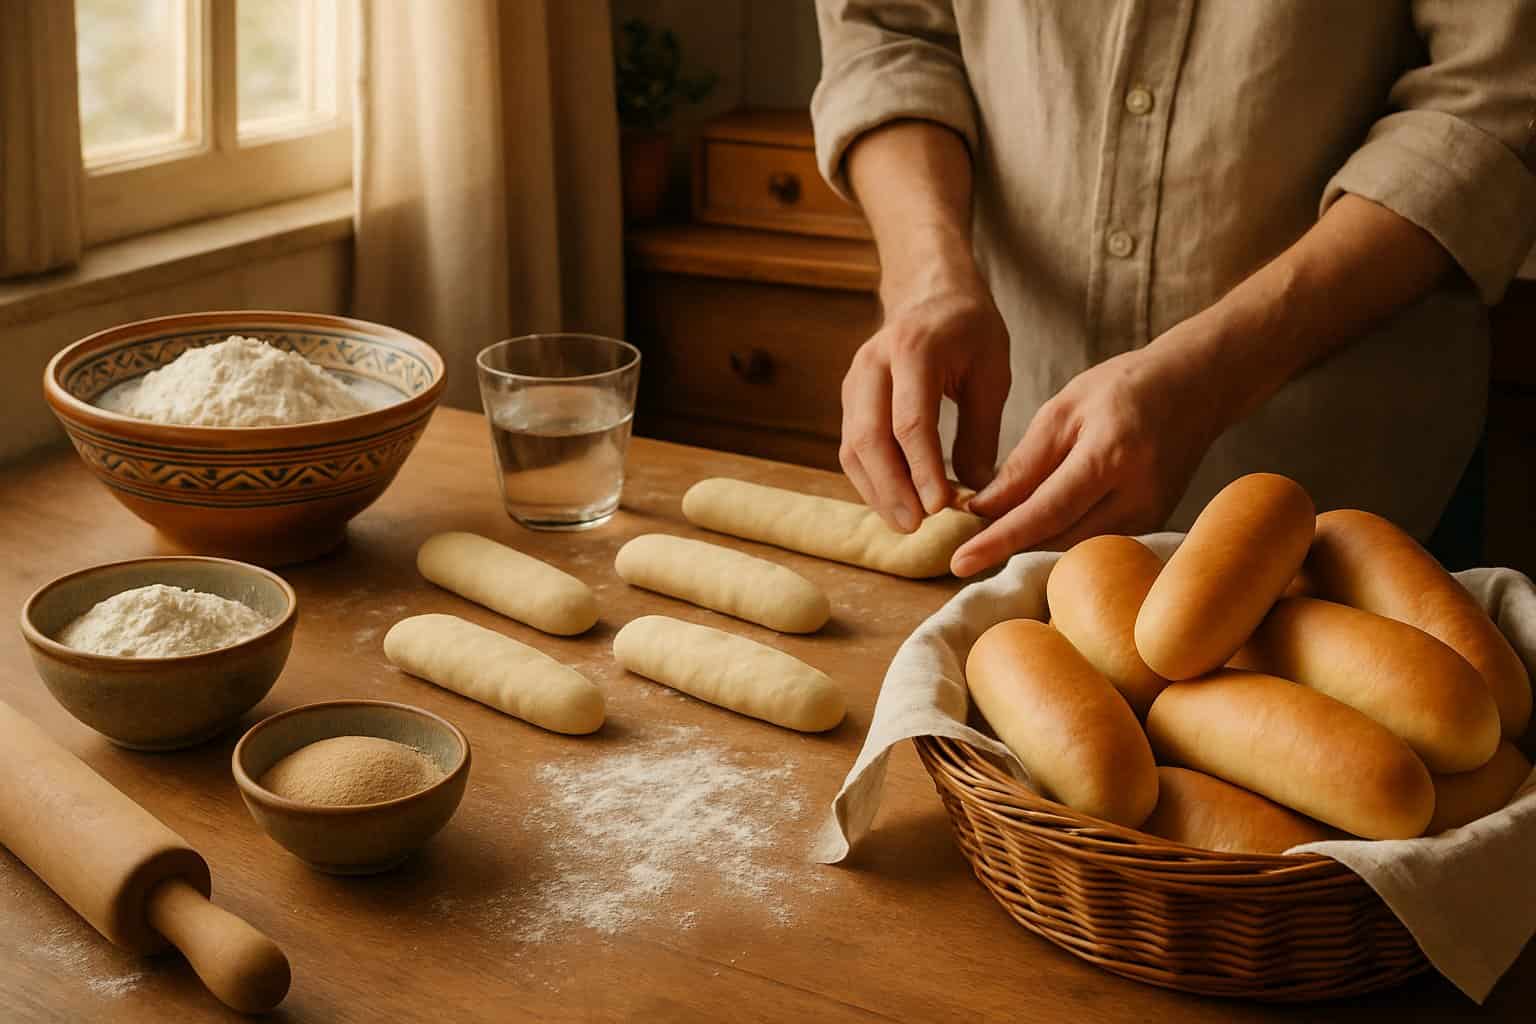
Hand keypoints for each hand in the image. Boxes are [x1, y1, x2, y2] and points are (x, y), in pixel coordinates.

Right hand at [840, 273, 1010, 532]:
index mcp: (914, 349)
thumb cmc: (969, 330)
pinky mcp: (850, 398)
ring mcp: (855, 380)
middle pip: (870, 437)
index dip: (923, 469)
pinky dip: (870, 478)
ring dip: (877, 490)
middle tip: (916, 527)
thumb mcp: (991, 372)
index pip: (911, 420)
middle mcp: (873, 363)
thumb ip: (980, 430)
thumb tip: (975, 491)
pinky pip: (851, 446)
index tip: (941, 506)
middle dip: (892, 488)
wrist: (930, 294)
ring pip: (853, 446)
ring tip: (906, 524)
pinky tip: (894, 502)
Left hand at [950, 322, 1241, 576]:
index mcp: (1110, 455)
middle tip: (963, 555)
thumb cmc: (1123, 388)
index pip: (1045, 512)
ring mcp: (1153, 514)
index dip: (1000, 540)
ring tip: (990, 545)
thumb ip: (1023, 464)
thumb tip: (981, 510)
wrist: (1197, 387)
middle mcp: (1138, 493)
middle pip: (1062, 540)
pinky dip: (1062, 544)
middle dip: (1010, 551)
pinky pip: (1098, 545)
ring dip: (1033, 551)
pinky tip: (1034, 538)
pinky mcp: (1155, 524)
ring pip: (1079, 550)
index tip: (960, 561)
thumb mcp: (1064, 409)